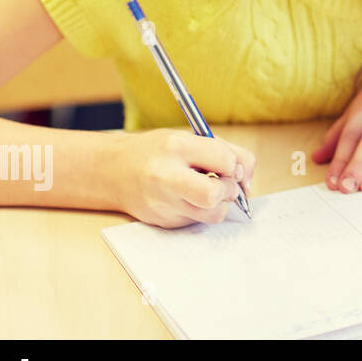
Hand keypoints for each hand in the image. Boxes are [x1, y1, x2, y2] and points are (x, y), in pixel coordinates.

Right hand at [110, 130, 255, 227]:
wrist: (113, 172)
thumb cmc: (158, 152)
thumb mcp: (189, 139)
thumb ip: (226, 151)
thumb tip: (248, 177)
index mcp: (176, 147)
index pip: (224, 160)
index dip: (235, 165)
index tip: (230, 166)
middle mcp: (166, 176)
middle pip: (215, 194)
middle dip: (229, 190)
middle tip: (223, 184)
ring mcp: (163, 203)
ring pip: (213, 214)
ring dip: (219, 204)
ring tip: (206, 191)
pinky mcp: (165, 222)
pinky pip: (199, 221)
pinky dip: (201, 210)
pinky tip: (187, 198)